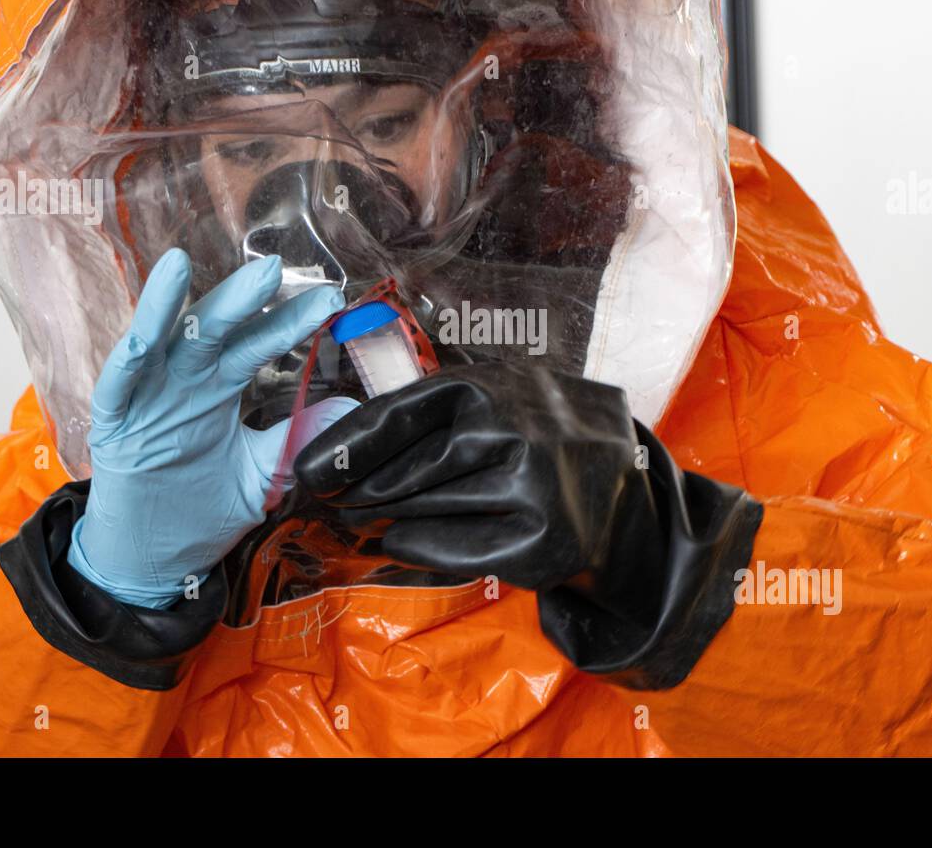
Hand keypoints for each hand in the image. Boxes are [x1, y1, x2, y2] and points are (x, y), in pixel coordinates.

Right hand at [67, 248, 355, 608]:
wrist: (152, 562)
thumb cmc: (201, 511)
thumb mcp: (264, 475)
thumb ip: (299, 440)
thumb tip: (353, 410)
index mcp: (218, 389)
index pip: (257, 344)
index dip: (290, 321)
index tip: (329, 299)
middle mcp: (183, 383)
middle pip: (212, 330)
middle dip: (241, 299)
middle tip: (274, 267)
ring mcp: (146, 400)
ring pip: (158, 343)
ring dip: (168, 306)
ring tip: (179, 263)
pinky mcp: (114, 426)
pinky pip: (118, 386)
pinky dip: (127, 359)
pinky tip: (140, 335)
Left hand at [293, 364, 666, 618]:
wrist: (624, 489)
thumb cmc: (542, 439)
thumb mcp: (499, 398)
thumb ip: (437, 413)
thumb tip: (346, 445)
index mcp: (493, 383)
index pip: (400, 413)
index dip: (347, 445)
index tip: (307, 471)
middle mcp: (514, 427)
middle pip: (408, 468)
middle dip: (361, 490)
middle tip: (332, 504)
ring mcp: (532, 483)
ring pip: (428, 508)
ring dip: (390, 517)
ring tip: (366, 519)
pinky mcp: (543, 538)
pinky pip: (455, 548)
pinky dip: (421, 546)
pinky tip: (402, 540)